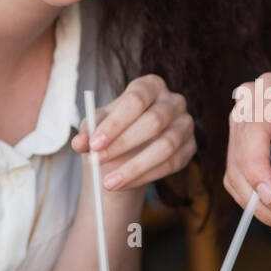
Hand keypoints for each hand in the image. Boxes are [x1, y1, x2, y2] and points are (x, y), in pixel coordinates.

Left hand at [71, 74, 195, 189]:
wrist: (131, 149)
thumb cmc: (113, 131)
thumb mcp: (96, 127)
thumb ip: (89, 132)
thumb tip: (80, 143)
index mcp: (150, 85)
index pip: (136, 100)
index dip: (115, 124)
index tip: (94, 144)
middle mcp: (173, 100)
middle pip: (154, 122)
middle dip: (123, 144)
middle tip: (98, 162)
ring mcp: (186, 124)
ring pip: (166, 146)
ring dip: (135, 167)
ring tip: (109, 183)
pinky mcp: (190, 147)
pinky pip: (172, 164)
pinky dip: (146, 177)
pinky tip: (125, 184)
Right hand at [225, 72, 270, 234]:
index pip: (252, 133)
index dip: (257, 169)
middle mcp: (251, 104)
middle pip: (241, 157)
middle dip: (263, 195)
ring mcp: (247, 125)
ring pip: (237, 173)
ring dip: (259, 205)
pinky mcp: (248, 146)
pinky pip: (242, 179)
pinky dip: (258, 201)